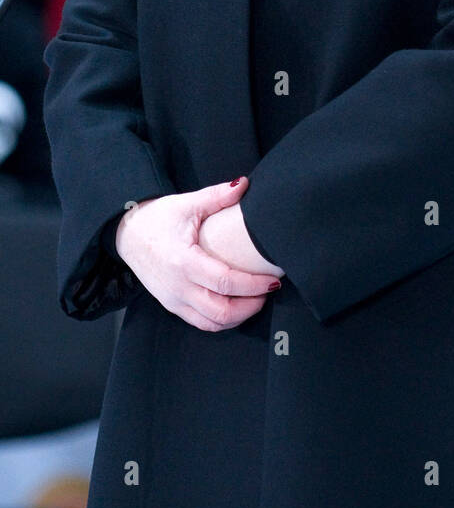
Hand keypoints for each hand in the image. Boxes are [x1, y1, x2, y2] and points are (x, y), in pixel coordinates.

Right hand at [114, 178, 281, 331]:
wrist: (126, 234)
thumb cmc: (156, 218)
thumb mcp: (186, 203)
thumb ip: (217, 196)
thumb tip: (245, 184)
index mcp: (183, 262)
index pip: (226, 283)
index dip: (254, 285)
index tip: (274, 278)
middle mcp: (178, 287)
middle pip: (221, 312)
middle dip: (251, 305)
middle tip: (269, 289)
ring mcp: (173, 300)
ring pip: (212, 323)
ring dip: (239, 316)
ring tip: (257, 298)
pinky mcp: (172, 306)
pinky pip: (201, 323)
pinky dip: (223, 320)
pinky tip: (237, 305)